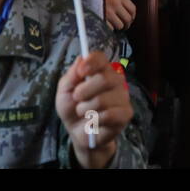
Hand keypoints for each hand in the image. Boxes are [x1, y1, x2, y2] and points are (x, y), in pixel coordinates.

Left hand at [55, 51, 133, 168]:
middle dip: (84, 92)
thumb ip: (71, 76)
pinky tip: (94, 122)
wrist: (77, 132)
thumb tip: (80, 59)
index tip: (81, 72)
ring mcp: (122, 96)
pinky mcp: (126, 113)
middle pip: (104, 79)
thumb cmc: (72, 108)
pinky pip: (109, 115)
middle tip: (77, 99)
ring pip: (103, 100)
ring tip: (85, 113)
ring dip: (86, 109)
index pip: (101, 58)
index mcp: (100, 71)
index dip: (91, 62)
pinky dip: (95, 120)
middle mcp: (115, 80)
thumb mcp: (64, 92)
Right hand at [103, 0, 135, 29]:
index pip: (133, 9)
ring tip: (113, 25)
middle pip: (128, 19)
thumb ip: (120, 0)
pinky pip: (110, 28)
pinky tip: (105, 24)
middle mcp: (115, 3)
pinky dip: (108, 28)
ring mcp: (108, 11)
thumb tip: (128, 13)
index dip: (132, 16)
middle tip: (124, 26)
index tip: (130, 19)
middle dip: (126, 24)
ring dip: (117, 27)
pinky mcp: (101, 18)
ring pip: (120, 25)